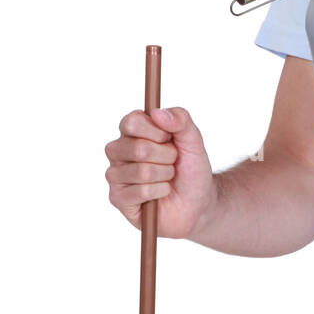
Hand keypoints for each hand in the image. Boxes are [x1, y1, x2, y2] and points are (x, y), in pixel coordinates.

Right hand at [105, 106, 216, 238]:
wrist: (197, 200)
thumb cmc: (190, 168)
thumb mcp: (193, 140)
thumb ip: (181, 119)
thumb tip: (157, 113)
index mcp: (132, 131)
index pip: (132, 122)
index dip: (157, 132)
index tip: (169, 138)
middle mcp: (118, 150)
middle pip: (138, 148)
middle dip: (167, 157)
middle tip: (172, 161)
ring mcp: (115, 174)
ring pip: (142, 172)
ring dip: (165, 175)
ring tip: (168, 177)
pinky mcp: (117, 198)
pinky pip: (140, 192)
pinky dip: (160, 191)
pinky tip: (161, 192)